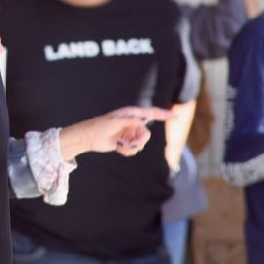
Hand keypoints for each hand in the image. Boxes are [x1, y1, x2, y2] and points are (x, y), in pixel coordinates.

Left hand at [59, 106, 173, 161]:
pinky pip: (134, 149)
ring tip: (120, 145)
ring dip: (132, 148)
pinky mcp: (126, 142)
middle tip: (130, 143)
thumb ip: (131, 120)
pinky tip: (118, 148)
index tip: (176, 116)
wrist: (88, 138)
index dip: (164, 115)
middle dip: (140, 142)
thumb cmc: (100, 126)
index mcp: (131, 113)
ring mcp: (130, 132)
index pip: (151, 113)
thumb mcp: (115, 122)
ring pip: (141, 144)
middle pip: (147, 135)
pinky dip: (127, 151)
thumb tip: (146, 117)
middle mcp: (133, 122)